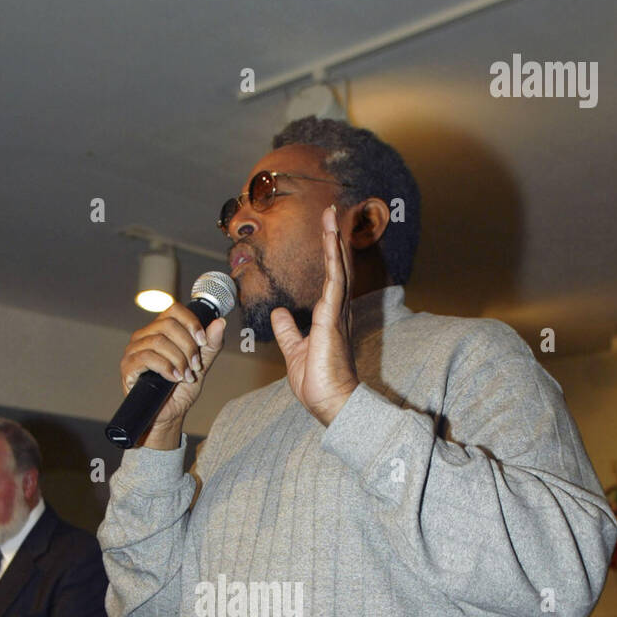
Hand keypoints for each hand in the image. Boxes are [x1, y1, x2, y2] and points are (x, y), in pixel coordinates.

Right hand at [120, 303, 226, 447]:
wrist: (169, 415)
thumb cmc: (181, 390)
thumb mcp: (201, 365)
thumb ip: (210, 345)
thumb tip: (220, 322)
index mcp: (160, 330)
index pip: (174, 310)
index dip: (191, 322)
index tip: (203, 341)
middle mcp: (144, 336)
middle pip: (168, 325)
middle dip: (187, 346)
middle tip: (195, 366)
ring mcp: (133, 350)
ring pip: (158, 341)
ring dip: (178, 359)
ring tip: (186, 375)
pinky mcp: (128, 366)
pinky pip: (146, 357)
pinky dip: (165, 367)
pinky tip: (174, 378)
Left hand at [270, 205, 358, 426]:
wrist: (330, 403)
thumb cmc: (318, 383)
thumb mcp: (294, 351)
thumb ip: (288, 330)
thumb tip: (278, 313)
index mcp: (329, 318)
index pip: (330, 280)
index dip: (329, 256)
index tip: (327, 233)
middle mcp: (337, 312)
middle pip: (338, 267)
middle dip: (335, 240)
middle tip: (333, 212)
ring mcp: (337, 313)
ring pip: (338, 268)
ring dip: (334, 240)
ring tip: (332, 214)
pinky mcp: (332, 318)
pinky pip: (334, 281)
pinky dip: (333, 258)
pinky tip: (331, 239)